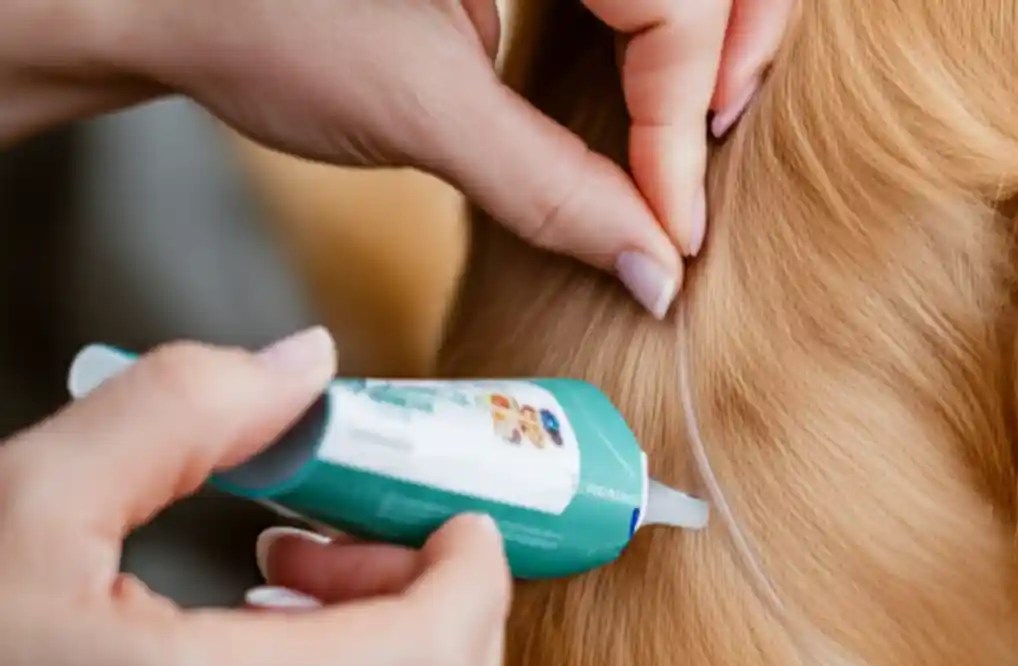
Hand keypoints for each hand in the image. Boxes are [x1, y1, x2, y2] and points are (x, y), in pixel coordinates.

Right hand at [0, 327, 510, 665]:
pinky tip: (254, 644)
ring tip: (289, 579)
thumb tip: (307, 360)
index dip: (473, 575)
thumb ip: (174, 412)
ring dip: (398, 659)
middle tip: (350, 540)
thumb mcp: (19, 506)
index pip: (431, 663)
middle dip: (437, 614)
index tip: (457, 514)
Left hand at [110, 0, 793, 319]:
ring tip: (694, 128)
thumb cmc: (266, 22)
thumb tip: (659, 270)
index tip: (670, 231)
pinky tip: (656, 92)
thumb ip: (550, 190)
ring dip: (712, 43)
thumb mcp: (424, 112)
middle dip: (735, 52)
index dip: (683, 121)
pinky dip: (663, 39)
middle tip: (709, 150)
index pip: (676, 2)